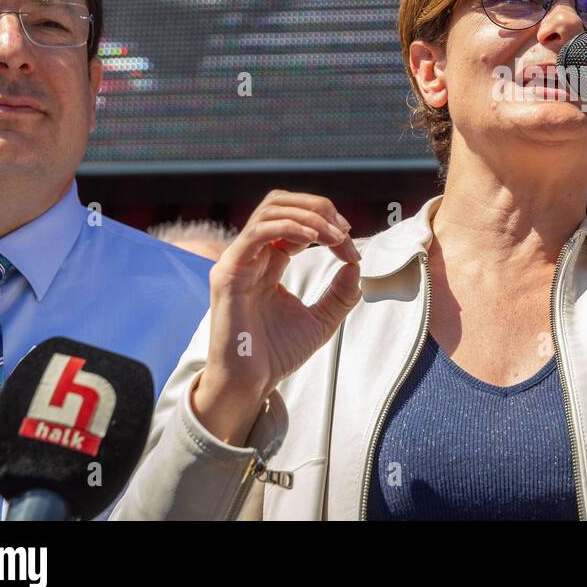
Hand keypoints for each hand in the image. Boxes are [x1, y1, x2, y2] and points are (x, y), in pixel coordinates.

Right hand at [193, 190, 362, 443]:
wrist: (251, 383)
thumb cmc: (277, 354)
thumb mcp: (322, 319)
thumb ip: (340, 293)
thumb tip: (357, 266)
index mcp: (269, 263)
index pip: (297, 222)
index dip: (328, 225)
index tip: (351, 247)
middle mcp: (252, 256)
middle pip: (280, 203)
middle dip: (318, 208)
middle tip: (344, 231)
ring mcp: (238, 261)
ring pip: (270, 210)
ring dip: (309, 217)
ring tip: (334, 236)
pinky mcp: (228, 272)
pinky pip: (256, 233)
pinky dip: (288, 227)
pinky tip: (313, 239)